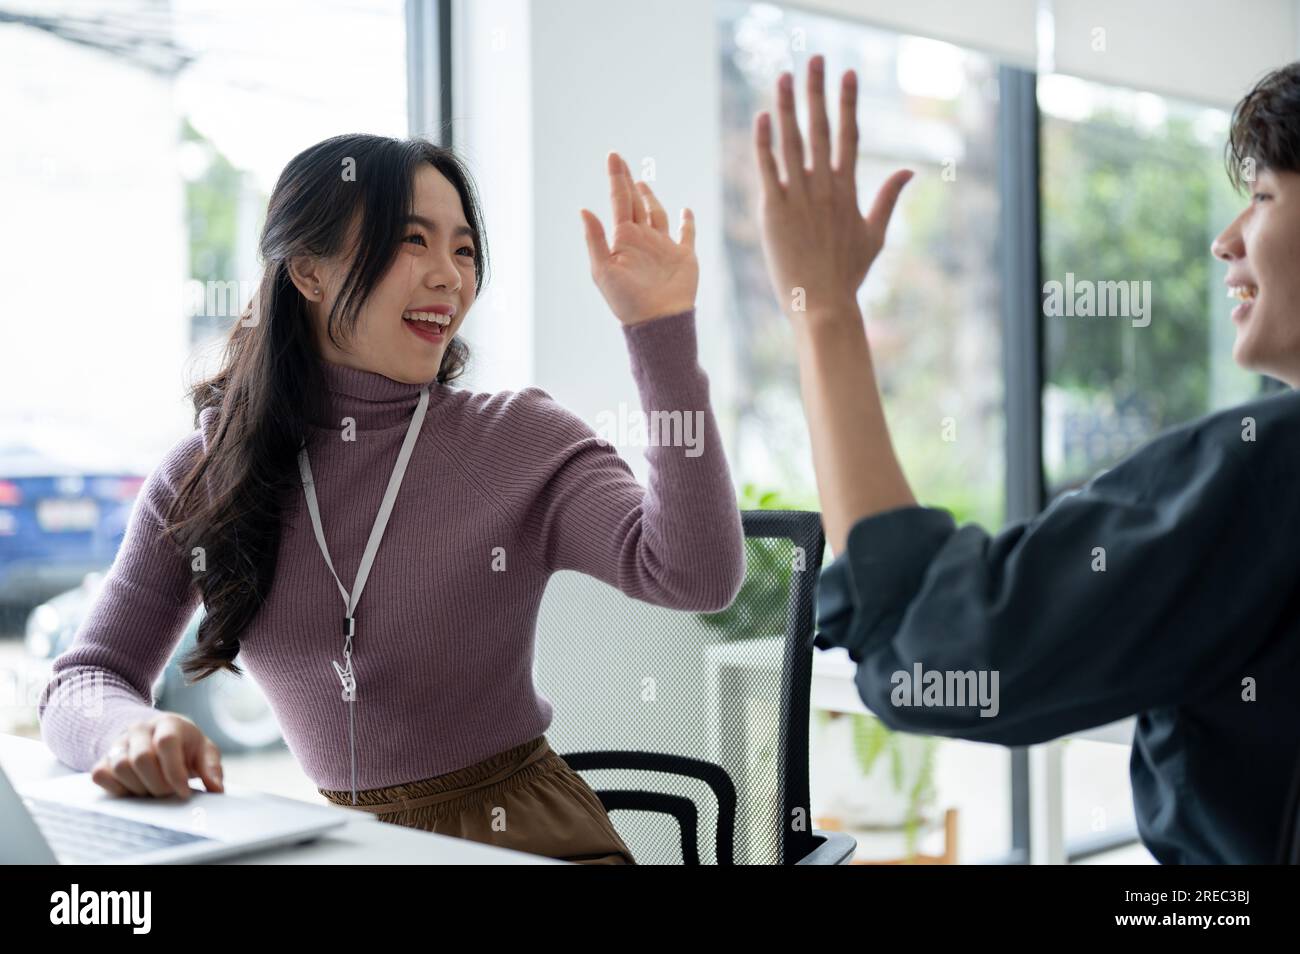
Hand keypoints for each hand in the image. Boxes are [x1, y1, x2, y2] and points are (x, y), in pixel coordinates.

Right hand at [90, 713, 224, 798]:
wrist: (155, 737)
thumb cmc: (185, 747)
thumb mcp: (203, 752)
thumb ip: (211, 768)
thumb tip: (216, 788)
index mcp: (168, 723)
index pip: (166, 743)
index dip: (174, 772)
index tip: (184, 792)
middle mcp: (140, 729)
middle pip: (141, 759)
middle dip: (157, 784)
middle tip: (168, 792)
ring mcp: (119, 742)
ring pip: (120, 768)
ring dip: (139, 788)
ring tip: (153, 789)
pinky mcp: (103, 758)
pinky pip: (100, 775)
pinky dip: (117, 788)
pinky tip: (134, 789)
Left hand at [580, 152, 697, 325]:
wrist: (656, 320)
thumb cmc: (626, 299)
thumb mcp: (603, 269)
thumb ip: (595, 239)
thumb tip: (583, 208)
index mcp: (622, 239)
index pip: (618, 201)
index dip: (616, 178)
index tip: (613, 156)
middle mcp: (642, 239)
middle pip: (634, 203)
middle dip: (628, 182)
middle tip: (621, 160)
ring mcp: (663, 246)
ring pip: (656, 215)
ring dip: (650, 198)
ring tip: (642, 184)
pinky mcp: (684, 256)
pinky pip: (686, 234)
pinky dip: (686, 223)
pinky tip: (684, 212)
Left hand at [753, 55, 912, 321]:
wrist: (822, 304)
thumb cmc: (847, 275)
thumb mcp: (874, 235)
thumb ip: (888, 199)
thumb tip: (909, 170)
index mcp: (847, 190)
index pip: (849, 135)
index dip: (849, 102)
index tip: (849, 74)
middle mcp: (824, 187)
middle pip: (821, 128)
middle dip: (817, 91)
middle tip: (815, 59)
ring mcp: (799, 197)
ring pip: (792, 142)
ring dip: (787, 106)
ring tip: (783, 76)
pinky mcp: (774, 211)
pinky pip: (768, 169)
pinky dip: (764, 142)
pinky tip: (761, 117)